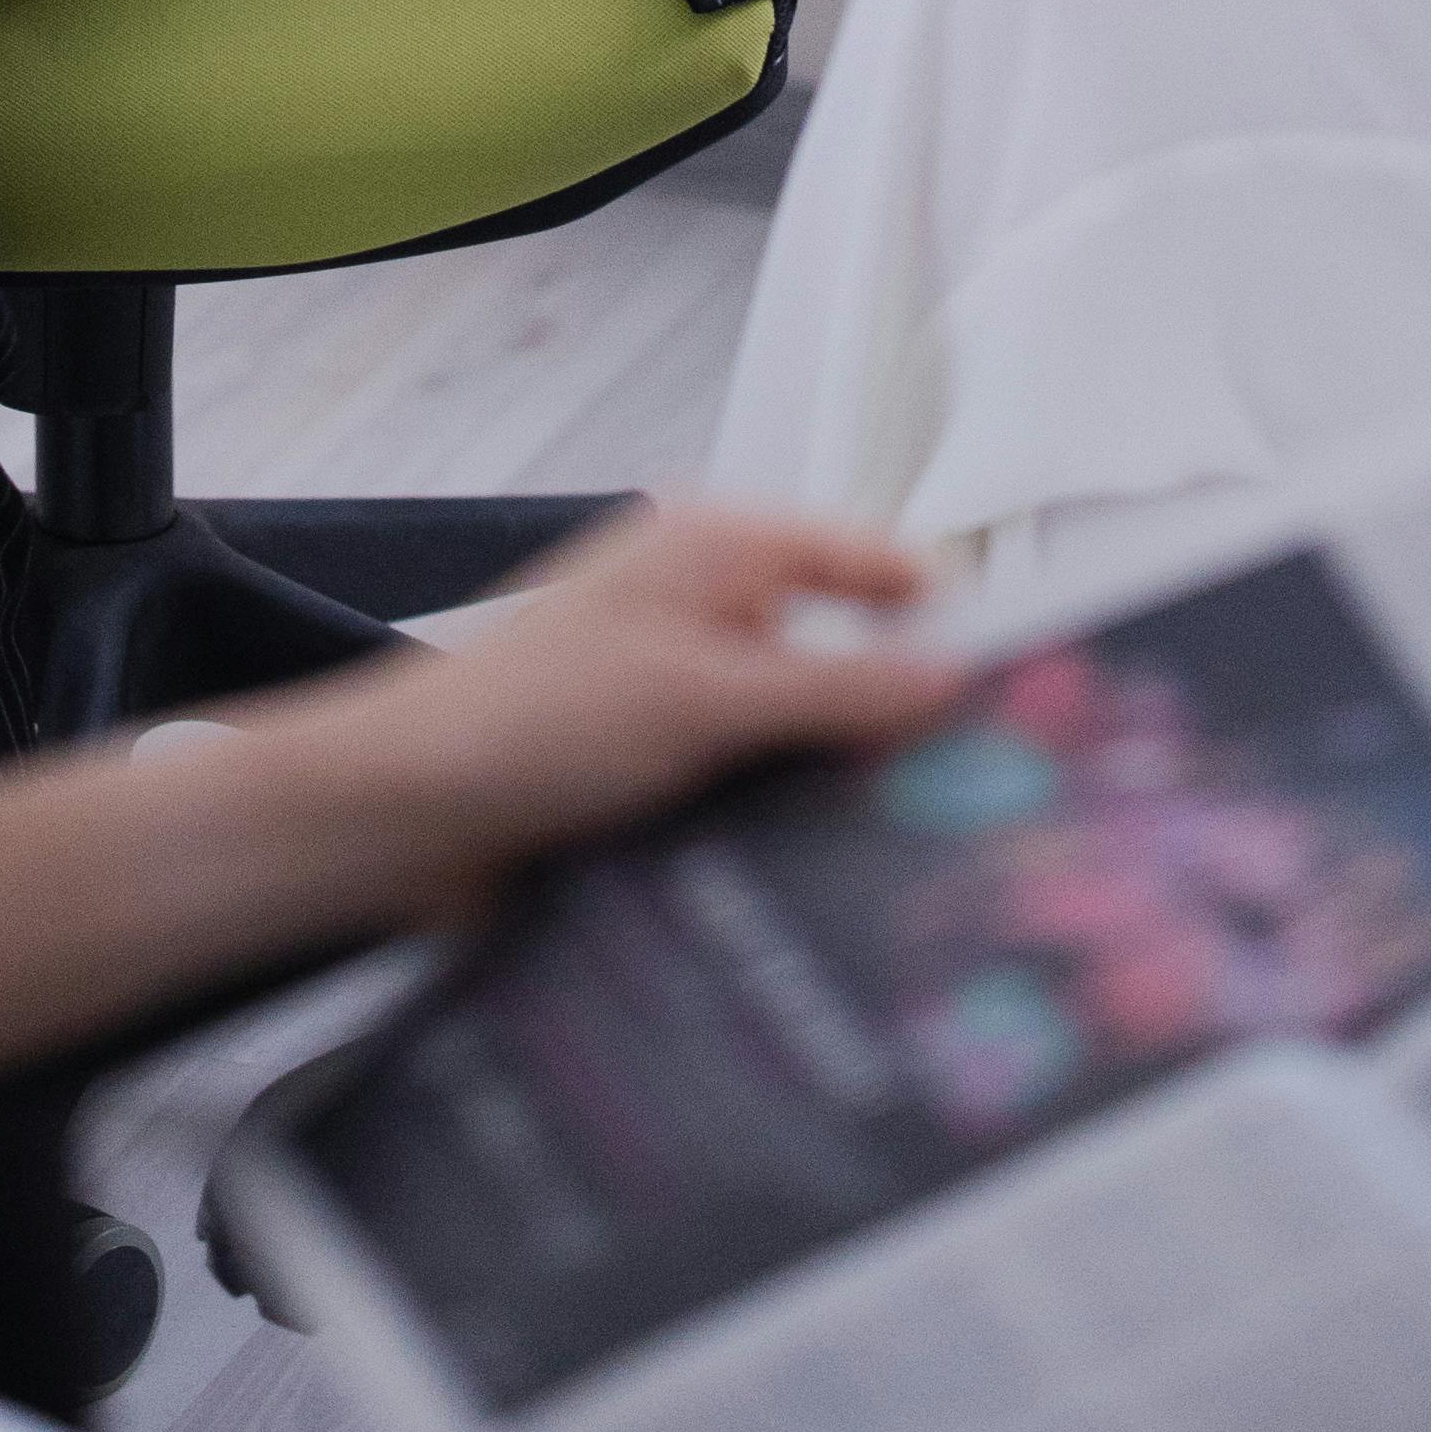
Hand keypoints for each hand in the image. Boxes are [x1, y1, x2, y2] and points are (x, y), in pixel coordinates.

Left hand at [317, 499, 973, 897]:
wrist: (401, 816)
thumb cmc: (523, 721)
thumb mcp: (704, 699)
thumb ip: (837, 690)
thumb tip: (954, 680)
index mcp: (719, 548)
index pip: (871, 564)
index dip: (947, 620)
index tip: (1029, 693)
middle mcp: (704, 607)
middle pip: (845, 653)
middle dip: (903, 721)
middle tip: (990, 800)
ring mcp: (678, 689)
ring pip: (803, 734)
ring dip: (841, 787)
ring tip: (921, 859)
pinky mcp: (654, 767)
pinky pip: (752, 788)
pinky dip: (787, 823)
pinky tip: (826, 883)